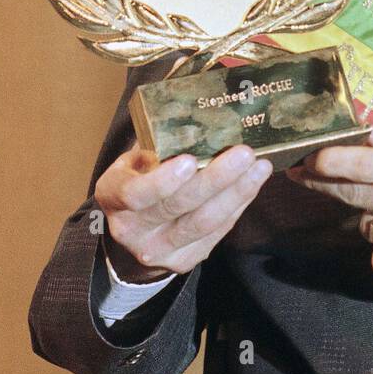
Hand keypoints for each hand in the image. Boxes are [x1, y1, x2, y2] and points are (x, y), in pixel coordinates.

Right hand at [95, 142, 272, 279]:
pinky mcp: (183, 261)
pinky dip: (237, 206)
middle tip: (244, 153)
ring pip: (203, 223)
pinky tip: (252, 184)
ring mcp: (157, 250)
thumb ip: (159, 144)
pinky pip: (216, 233)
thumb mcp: (136, 160)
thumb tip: (199, 112)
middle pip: (179, 206)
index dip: (164, 180)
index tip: (190, 160)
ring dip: (236, 193)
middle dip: (216, 179)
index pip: (136, 193)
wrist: (134, 231)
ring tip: (259, 167)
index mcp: (113, 195)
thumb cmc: (139, 179)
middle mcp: (130, 229)